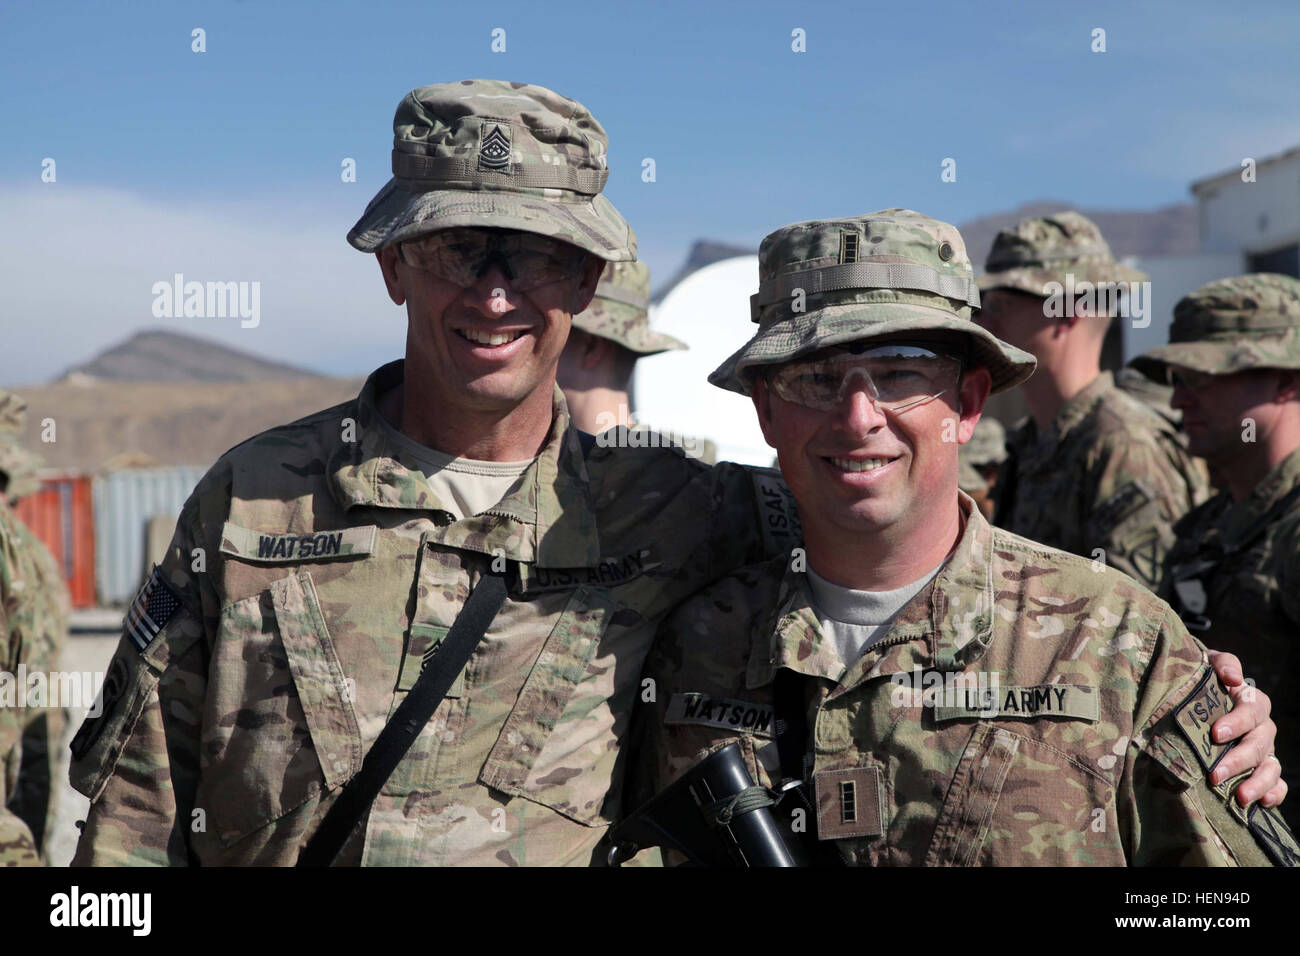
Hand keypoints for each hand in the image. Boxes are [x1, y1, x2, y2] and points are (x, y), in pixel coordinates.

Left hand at [1207, 650, 1286, 807]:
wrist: (1197, 695)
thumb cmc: (1203, 679)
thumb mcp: (1208, 664)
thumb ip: (1223, 663)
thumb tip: (1233, 677)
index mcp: (1251, 701)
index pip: (1252, 710)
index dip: (1237, 722)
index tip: (1215, 734)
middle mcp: (1261, 726)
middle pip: (1258, 744)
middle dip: (1238, 761)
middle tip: (1214, 775)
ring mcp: (1264, 748)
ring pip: (1271, 767)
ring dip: (1258, 783)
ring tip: (1239, 797)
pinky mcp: (1262, 768)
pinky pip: (1278, 784)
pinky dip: (1274, 793)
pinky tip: (1262, 803)